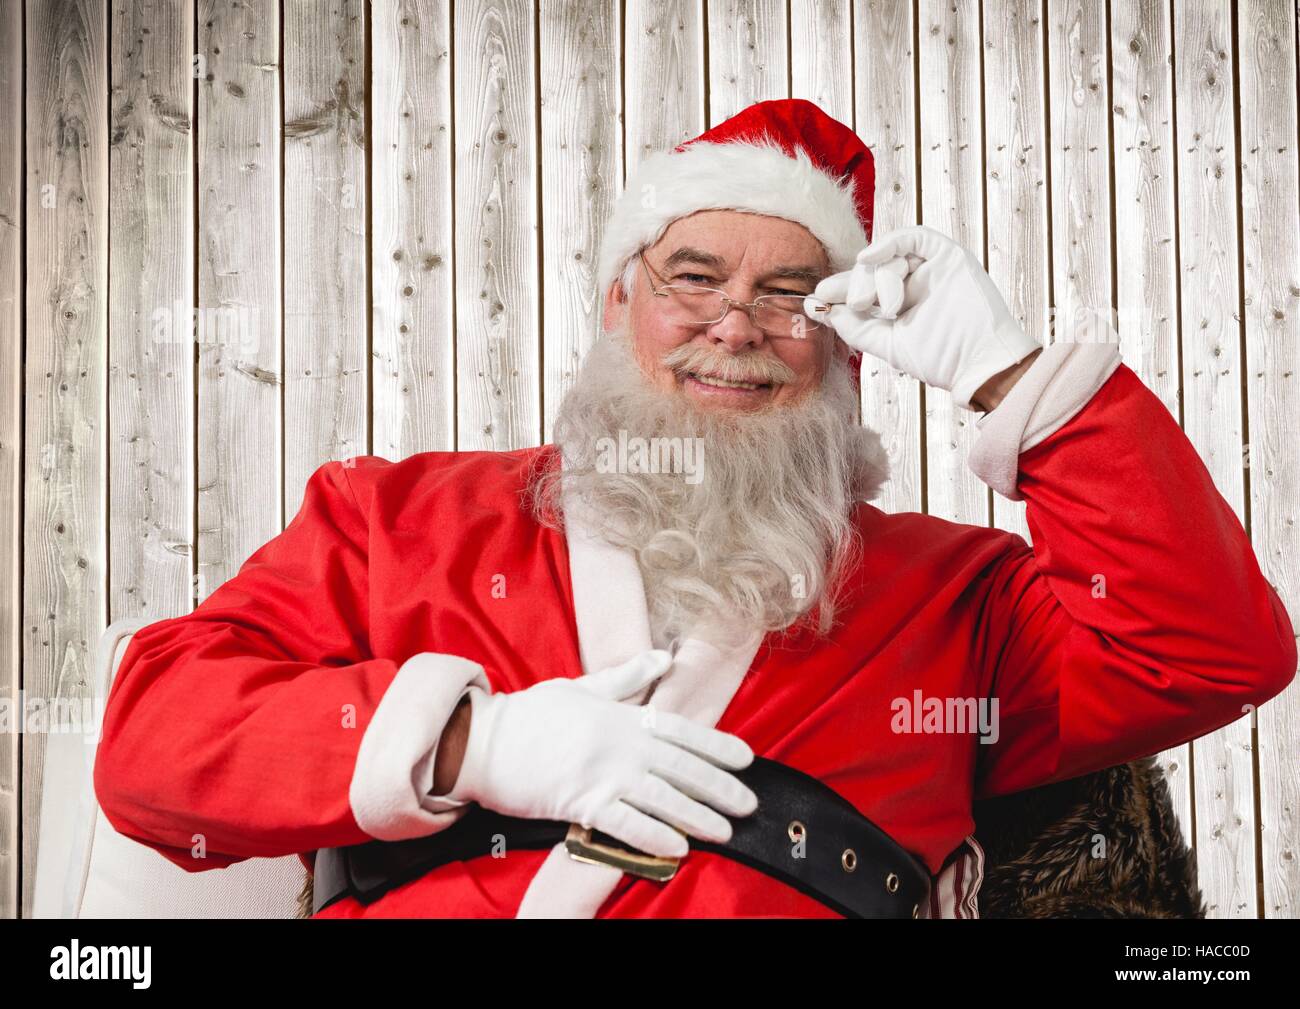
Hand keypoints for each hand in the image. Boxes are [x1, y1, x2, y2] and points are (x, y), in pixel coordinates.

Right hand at [442, 650, 757, 857]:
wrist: (481, 740)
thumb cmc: (530, 714)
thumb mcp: (580, 686)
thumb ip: (626, 678)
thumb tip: (664, 658)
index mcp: (621, 715)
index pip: (681, 729)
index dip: (717, 744)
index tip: (747, 759)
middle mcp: (619, 743)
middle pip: (681, 767)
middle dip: (720, 787)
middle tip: (748, 805)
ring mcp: (601, 773)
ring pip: (662, 797)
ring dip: (697, 816)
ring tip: (724, 832)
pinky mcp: (580, 802)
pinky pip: (625, 823)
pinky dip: (653, 835)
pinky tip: (678, 847)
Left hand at [805, 225, 1040, 409]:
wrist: (977, 362)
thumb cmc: (939, 359)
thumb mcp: (887, 343)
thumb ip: (856, 326)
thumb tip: (822, 309)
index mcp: (901, 305)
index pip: (864, 288)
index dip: (840, 290)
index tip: (818, 297)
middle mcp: (915, 284)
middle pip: (873, 270)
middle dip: (857, 284)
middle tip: (858, 304)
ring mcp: (932, 269)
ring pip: (890, 256)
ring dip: (878, 277)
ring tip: (886, 306)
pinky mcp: (949, 257)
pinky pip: (914, 237)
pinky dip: (889, 243)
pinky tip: (869, 258)